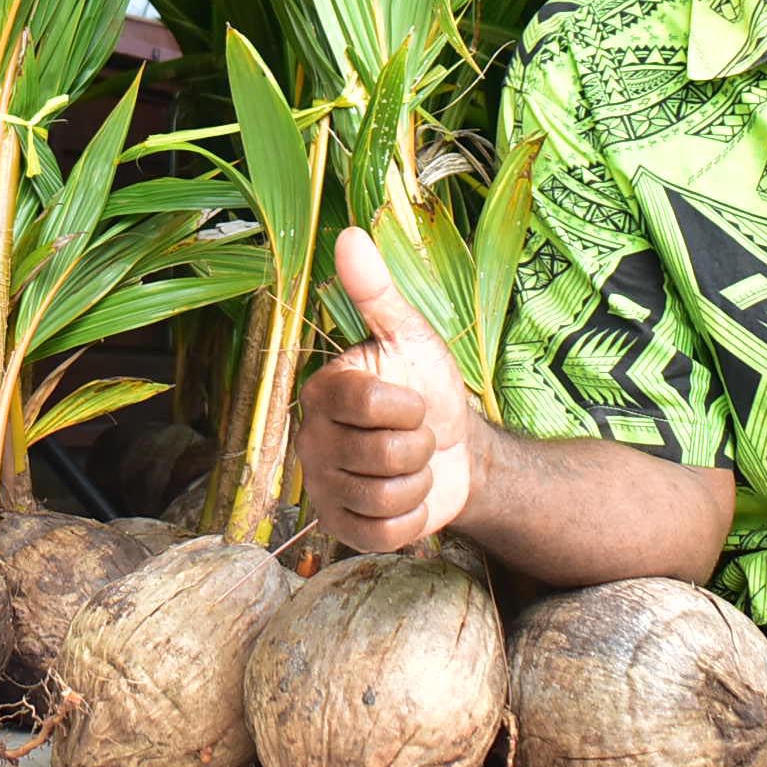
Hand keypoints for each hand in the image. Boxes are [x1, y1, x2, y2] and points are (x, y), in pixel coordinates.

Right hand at [298, 228, 477, 551]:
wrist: (457, 451)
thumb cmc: (429, 387)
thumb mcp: (412, 337)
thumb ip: (377, 293)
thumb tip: (350, 234)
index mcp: (322, 391)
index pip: (366, 403)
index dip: (408, 406)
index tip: (414, 399)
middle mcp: (310, 439)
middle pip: (385, 454)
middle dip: (421, 446)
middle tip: (417, 435)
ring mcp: (322, 488)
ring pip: (388, 494)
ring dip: (419, 481)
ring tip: (413, 465)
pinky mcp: (341, 528)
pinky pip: (386, 532)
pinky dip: (413, 518)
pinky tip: (407, 496)